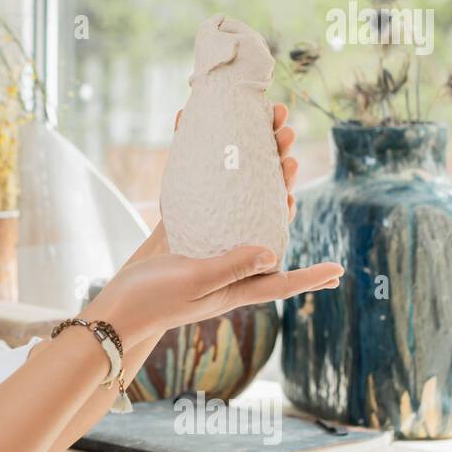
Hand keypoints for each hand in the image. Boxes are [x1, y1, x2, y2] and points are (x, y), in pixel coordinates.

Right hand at [86, 102, 336, 351]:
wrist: (114, 304)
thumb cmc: (154, 299)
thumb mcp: (195, 282)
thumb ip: (231, 266)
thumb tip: (271, 250)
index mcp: (235, 287)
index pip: (280, 281)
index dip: (310, 277)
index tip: (338, 270)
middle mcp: (226, 268)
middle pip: (264, 229)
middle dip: (283, 193)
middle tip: (293, 158)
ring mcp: (204, 250)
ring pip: (239, 210)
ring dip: (255, 180)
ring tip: (268, 147)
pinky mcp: (182, 235)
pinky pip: (202, 202)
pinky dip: (207, 177)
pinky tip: (211, 152)